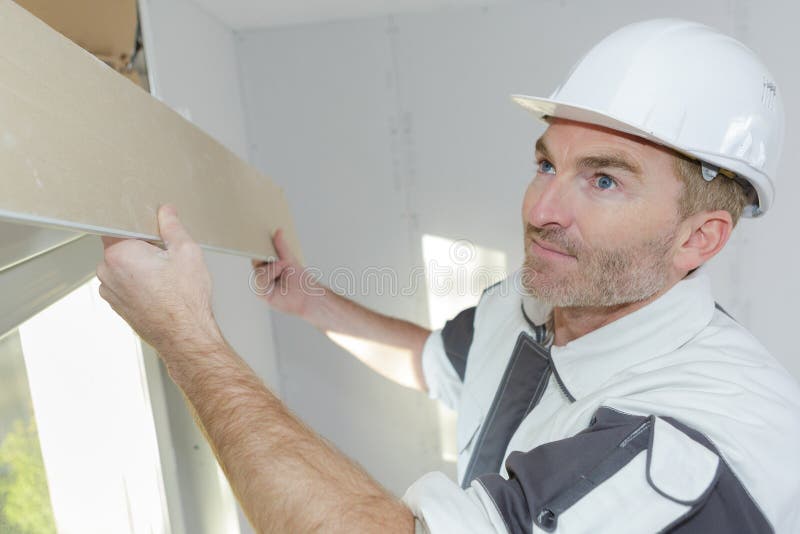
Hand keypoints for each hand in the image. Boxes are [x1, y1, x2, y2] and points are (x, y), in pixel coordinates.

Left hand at [96, 204, 223, 358]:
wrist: (184, 336)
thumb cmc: (185, 302)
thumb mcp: (186, 252)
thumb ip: (172, 227)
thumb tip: (166, 212)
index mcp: (119, 254)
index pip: (118, 225)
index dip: (138, 225)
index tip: (152, 228)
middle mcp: (107, 272)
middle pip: (121, 245)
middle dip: (142, 246)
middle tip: (166, 256)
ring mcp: (109, 290)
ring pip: (123, 265)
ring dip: (140, 265)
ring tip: (165, 277)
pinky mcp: (116, 303)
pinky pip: (125, 283)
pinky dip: (139, 282)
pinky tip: (160, 289)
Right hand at [251, 229, 321, 317]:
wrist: (308, 295)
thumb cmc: (300, 280)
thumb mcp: (289, 259)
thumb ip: (281, 246)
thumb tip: (278, 230)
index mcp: (267, 268)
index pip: (257, 255)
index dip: (257, 248)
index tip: (258, 237)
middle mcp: (263, 276)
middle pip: (256, 262)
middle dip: (266, 258)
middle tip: (278, 256)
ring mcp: (261, 286)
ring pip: (258, 271)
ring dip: (273, 267)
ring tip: (284, 266)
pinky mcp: (262, 294)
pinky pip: (260, 280)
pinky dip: (271, 274)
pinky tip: (280, 272)